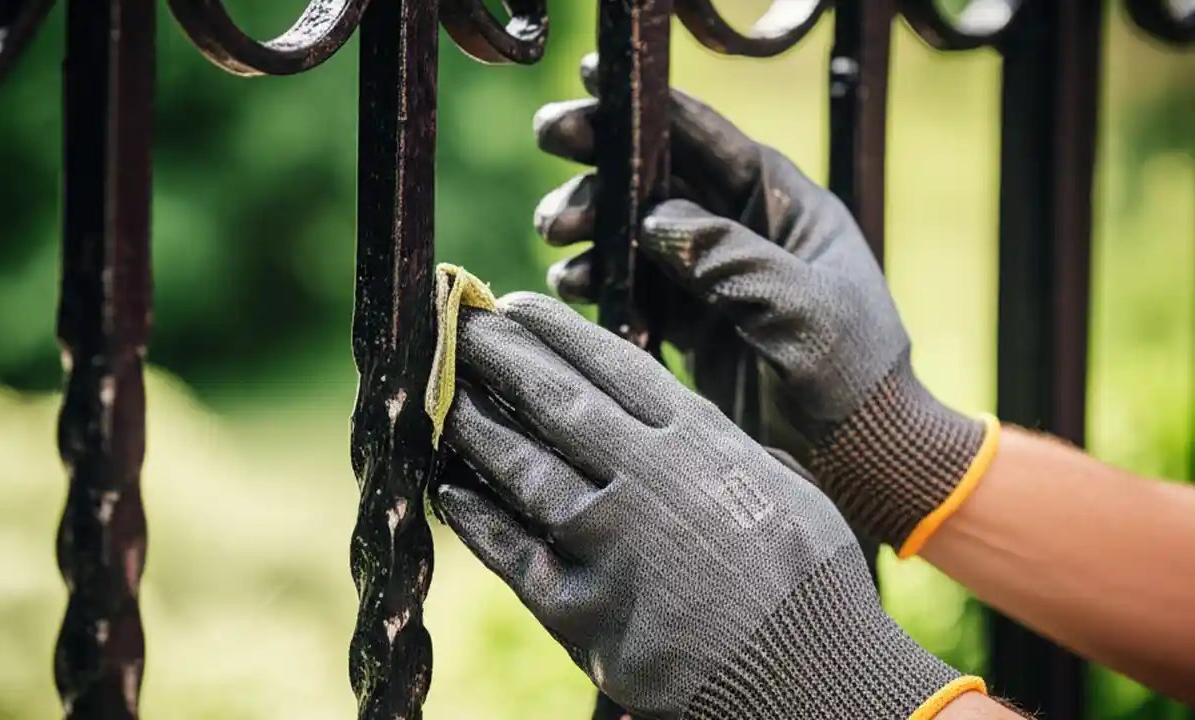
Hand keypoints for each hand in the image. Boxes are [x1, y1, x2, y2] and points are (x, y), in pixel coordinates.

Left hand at [433, 292, 972, 718]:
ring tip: (438, 398)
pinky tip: (447, 493)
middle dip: (497, 357)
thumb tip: (699, 430)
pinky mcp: (581, 610)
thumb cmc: (814, 586)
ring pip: (520, 468)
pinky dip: (474, 520)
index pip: (612, 365)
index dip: (554, 332)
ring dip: (472, 427)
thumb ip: (732, 453)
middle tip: (455, 327)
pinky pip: (510, 553)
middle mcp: (646, 479)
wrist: (811, 681)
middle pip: (554, 401)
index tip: (513, 305)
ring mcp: (607, 543)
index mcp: (700, 442)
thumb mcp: (791, 490)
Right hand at [533, 55, 994, 554]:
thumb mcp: (797, 306)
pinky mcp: (689, 322)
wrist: (855, 453)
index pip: (709, 139)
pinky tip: (577, 285)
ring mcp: (712, 276)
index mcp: (783, 205)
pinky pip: (631, 286)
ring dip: (591, 222)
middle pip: (660, 174)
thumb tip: (652, 220)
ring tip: (557, 234)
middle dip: (604, 156)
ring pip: (634, 228)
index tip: (593, 78)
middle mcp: (742, 230)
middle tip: (551, 136)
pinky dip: (599, 280)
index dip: (651, 105)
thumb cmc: (849, 371)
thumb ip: (728, 257)